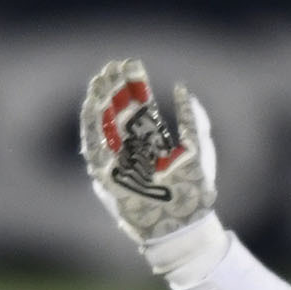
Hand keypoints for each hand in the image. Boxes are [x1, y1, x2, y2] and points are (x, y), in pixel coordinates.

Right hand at [79, 59, 216, 243]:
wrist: (186, 225)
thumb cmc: (195, 192)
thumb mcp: (199, 150)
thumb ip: (193, 120)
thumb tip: (183, 89)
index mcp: (153, 143)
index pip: (139, 108)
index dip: (133, 86)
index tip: (129, 63)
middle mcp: (133, 150)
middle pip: (118, 113)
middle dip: (113, 88)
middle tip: (111, 65)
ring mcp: (119, 162)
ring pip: (104, 126)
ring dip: (100, 102)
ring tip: (100, 79)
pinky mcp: (107, 177)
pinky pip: (94, 148)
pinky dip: (91, 126)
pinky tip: (92, 105)